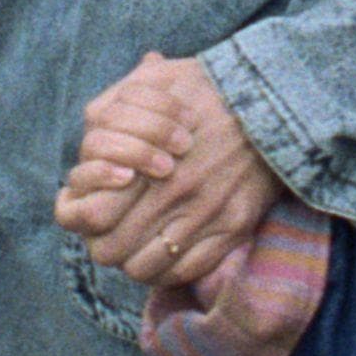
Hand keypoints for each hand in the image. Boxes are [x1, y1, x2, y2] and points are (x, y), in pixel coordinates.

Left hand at [55, 53, 277, 290]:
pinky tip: (169, 252)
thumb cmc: (207, 88)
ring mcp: (203, 215)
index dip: (81, 219)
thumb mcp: (152, 83)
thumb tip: (92, 127)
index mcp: (142, 162)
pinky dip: (171, 270)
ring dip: (136, 260)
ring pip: (145, 268)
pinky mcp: (234, 227)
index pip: (90, 217)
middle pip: (111, 250)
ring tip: (140, 245)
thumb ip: (114, 106)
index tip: (90, 212)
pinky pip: (188, 271)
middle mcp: (169, 195)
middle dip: (105, 243)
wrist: (274, 98)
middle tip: (112, 232)